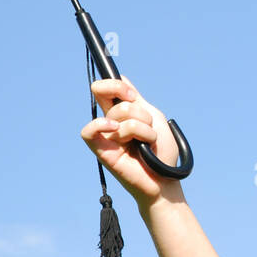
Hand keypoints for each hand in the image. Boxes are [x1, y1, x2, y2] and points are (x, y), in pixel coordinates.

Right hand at [80, 75, 185, 205]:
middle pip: (108, 95)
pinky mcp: (102, 151)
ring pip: (118, 115)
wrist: (167, 178)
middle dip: (135, 107)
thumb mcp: (153, 117)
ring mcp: (106, 136)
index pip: (106, 89)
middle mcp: (111, 123)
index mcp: (122, 113)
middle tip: (147, 121)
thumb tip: (120, 78)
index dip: (116, 85)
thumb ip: (136, 99)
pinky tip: (117, 130)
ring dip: (143, 127)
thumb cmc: (162, 151)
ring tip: (149, 142)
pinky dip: (102, 125)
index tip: (132, 95)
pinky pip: (89, 132)